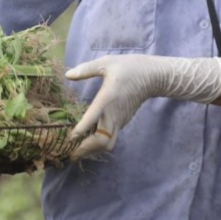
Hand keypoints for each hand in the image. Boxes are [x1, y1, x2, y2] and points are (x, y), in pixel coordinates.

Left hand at [66, 55, 220, 159]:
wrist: (153, 76)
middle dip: (85, 150)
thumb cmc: (128, 67)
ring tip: (76, 153)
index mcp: (108, 98)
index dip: (82, 129)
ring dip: (92, 150)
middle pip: (102, 141)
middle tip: (70, 156)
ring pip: (107, 143)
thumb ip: (86, 69)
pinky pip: (110, 138)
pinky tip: (87, 142)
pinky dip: (98, 144)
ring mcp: (120, 120)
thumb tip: (68, 74)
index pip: (94, 117)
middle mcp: (114, 114)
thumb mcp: (106, 63)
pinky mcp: (123, 121)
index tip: (70, 138)